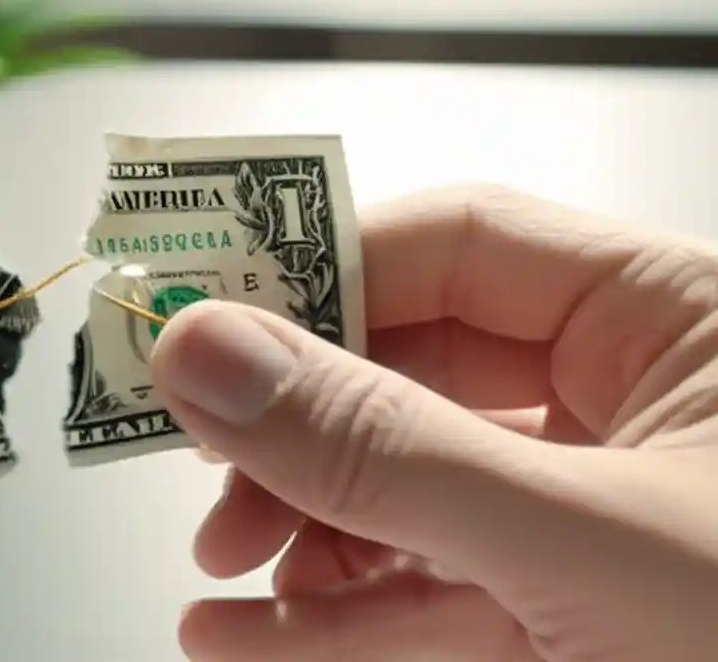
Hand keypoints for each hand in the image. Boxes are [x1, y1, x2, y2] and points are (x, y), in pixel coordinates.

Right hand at [151, 185, 717, 660]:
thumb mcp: (590, 541)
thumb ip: (389, 449)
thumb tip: (213, 355)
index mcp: (670, 321)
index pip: (451, 245)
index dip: (313, 272)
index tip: (199, 318)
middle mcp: (624, 405)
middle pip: (408, 370)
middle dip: (294, 425)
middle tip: (203, 456)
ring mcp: (586, 518)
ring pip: (405, 492)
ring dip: (299, 531)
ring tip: (219, 569)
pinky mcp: (559, 617)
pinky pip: (426, 595)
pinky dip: (332, 618)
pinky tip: (249, 633)